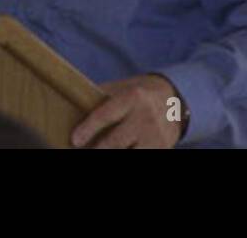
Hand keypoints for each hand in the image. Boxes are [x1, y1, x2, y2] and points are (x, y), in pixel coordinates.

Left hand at [70, 73, 185, 148]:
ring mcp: (155, 136)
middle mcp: (145, 117)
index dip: (89, 128)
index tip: (74, 140)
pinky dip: (127, 154)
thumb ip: (100, 99)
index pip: (106, 114)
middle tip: (83, 152)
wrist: (174, 100)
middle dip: (98, 150)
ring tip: (98, 151)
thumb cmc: (137, 95)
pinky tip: (119, 152)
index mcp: (132, 97)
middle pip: (116, 142)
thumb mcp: (121, 89)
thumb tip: (71, 109)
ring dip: (113, 154)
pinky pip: (140, 157)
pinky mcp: (162, 149)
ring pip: (129, 154)